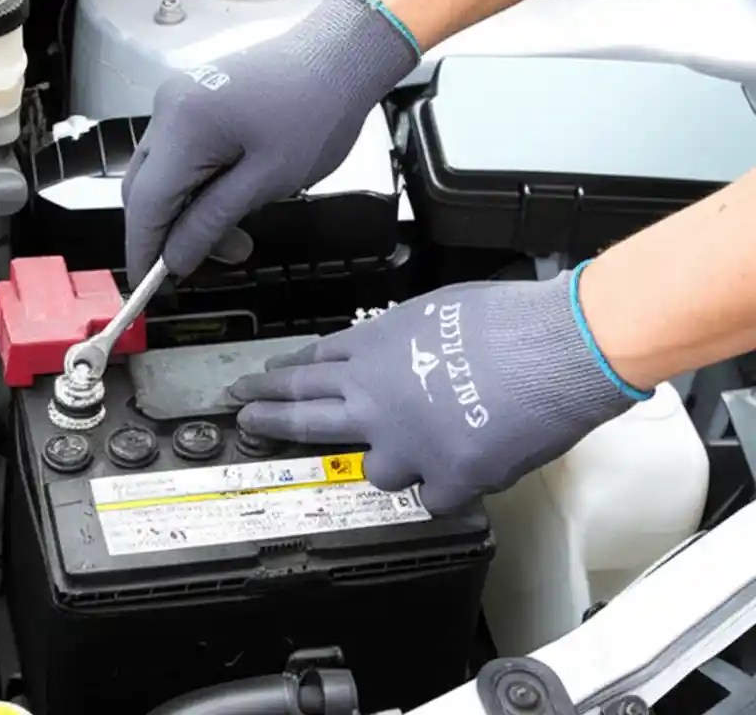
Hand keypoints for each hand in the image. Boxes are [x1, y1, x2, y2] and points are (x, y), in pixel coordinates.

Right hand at [120, 0, 418, 283]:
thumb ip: (212, 223)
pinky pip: (179, 153)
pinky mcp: (194, 100)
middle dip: (170, 235)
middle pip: (144, 190)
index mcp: (183, 128)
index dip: (142, 250)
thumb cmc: (317, 111)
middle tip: (209, 264)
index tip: (147, 287)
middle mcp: (169, 109)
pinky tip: (230, 201)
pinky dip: (196, 185)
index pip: (144, 205)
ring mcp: (179, 100)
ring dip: (188, 212)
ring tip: (236, 237)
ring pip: (162, 174)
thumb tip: (175, 260)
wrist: (341, 56)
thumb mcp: (268, 181)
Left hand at [229, 273, 645, 513]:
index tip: (259, 382)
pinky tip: (453, 481)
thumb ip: (400, 338)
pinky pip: (429, 499)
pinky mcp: (445, 478)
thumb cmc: (510, 318)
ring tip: (404, 456)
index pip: (310, 367)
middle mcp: (376, 400)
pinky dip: (442, 490)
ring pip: (370, 470)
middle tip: (246, 416)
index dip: (281, 377)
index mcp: (374, 352)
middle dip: (268, 414)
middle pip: (304, 412)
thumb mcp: (436, 308)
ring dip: (386, 462)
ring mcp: (406, 445)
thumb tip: (392, 353)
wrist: (561, 347)